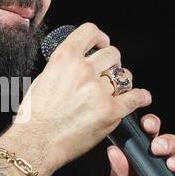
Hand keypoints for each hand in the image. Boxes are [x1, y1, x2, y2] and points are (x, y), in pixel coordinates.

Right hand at [0, 23, 151, 175]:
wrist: (35, 144)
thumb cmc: (33, 119)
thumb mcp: (41, 81)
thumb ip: (62, 68)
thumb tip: (75, 63)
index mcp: (64, 59)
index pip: (89, 31)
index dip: (99, 37)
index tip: (102, 43)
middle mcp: (82, 71)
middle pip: (112, 54)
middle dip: (112, 63)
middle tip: (109, 72)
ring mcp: (98, 91)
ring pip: (124, 76)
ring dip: (122, 82)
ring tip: (118, 90)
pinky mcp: (110, 111)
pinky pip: (135, 98)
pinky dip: (140, 97)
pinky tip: (140, 98)